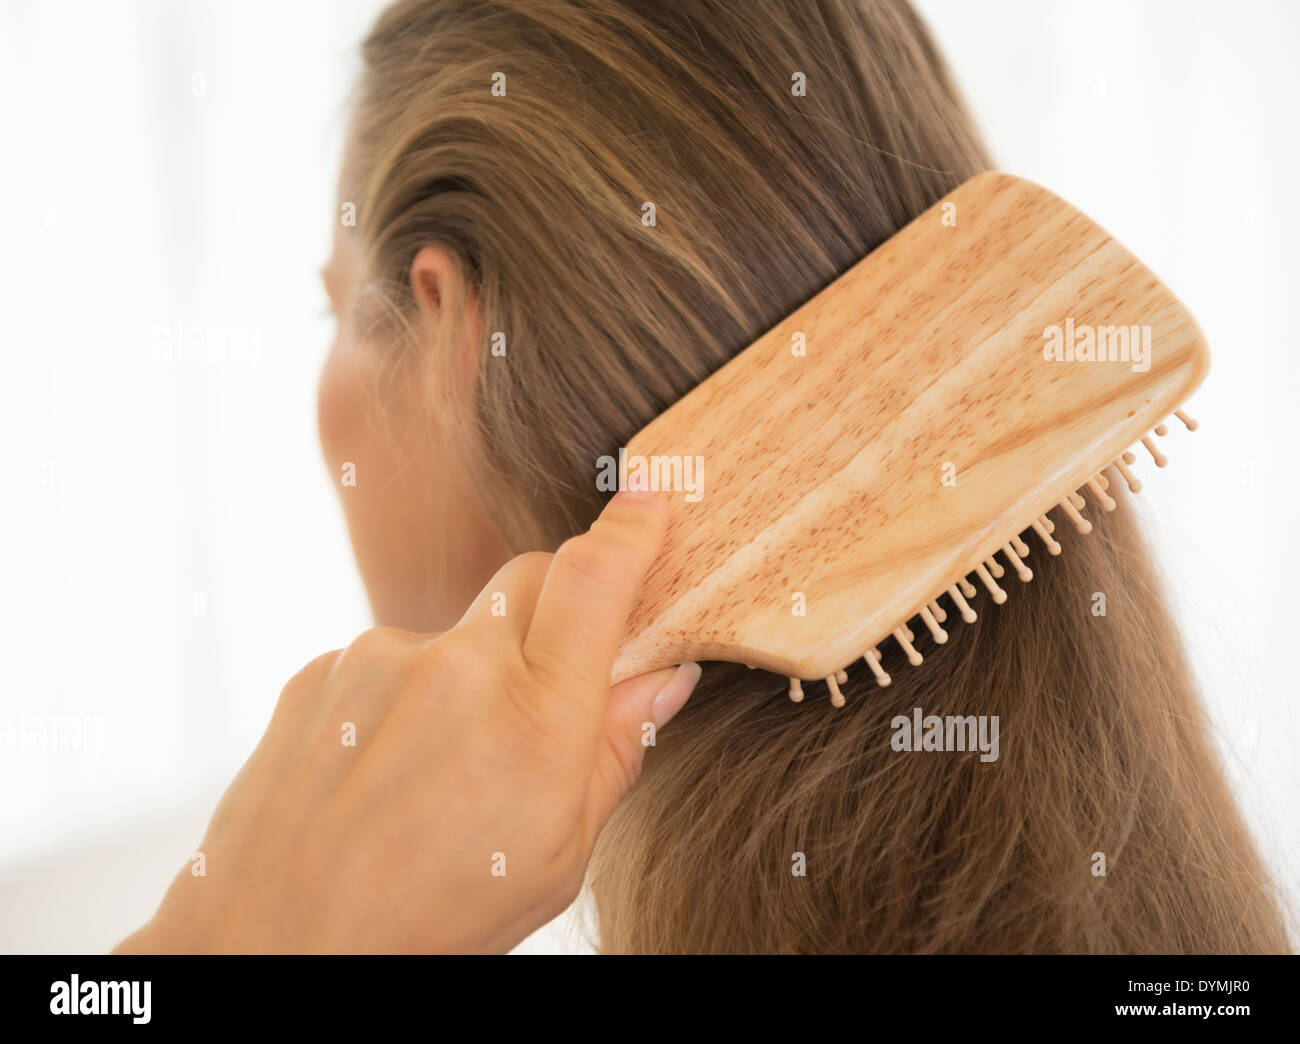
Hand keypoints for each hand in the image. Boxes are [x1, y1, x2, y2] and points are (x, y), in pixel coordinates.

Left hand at [113, 490, 698, 953]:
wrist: (276, 942)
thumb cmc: (430, 918)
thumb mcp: (557, 857)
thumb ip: (615, 753)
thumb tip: (662, 677)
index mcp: (535, 720)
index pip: (596, 578)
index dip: (632, 527)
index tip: (651, 498)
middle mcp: (458, 668)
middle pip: (533, 577)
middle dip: (558, 608)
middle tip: (551, 684)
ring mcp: (380, 660)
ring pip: (461, 631)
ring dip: (472, 675)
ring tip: (441, 770)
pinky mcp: (324, 670)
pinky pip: (394, 659)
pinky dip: (408, 698)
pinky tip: (388, 769)